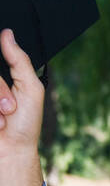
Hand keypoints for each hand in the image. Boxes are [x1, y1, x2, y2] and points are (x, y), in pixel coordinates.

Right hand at [0, 29, 43, 185]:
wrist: (11, 152)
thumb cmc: (25, 125)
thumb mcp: (31, 89)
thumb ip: (20, 61)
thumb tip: (7, 34)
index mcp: (2, 73)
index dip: (0, 73)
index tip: (9, 95)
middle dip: (0, 90)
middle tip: (10, 108)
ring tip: (2, 118)